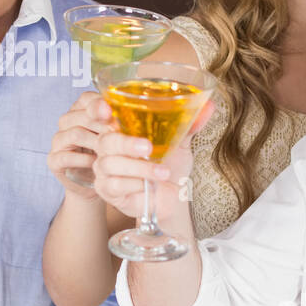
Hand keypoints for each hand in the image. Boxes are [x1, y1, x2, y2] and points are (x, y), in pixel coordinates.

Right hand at [47, 91, 113, 199]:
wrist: (93, 183)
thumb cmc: (106, 155)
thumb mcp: (115, 137)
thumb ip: (120, 125)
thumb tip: (137, 119)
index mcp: (82, 110)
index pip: (88, 100)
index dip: (99, 105)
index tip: (110, 112)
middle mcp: (67, 122)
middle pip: (83, 117)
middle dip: (102, 125)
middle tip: (118, 134)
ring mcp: (59, 140)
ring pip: (75, 134)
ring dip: (95, 142)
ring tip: (111, 151)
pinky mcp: (54, 159)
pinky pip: (65, 156)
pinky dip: (82, 159)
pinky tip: (95, 163)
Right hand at [91, 97, 214, 233]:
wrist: (174, 197)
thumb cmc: (171, 166)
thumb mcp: (181, 143)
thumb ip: (190, 124)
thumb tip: (208, 107)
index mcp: (122, 128)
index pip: (102, 113)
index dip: (98, 109)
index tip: (106, 109)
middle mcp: (109, 146)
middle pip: (105, 140)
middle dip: (126, 143)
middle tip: (148, 148)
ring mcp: (104, 169)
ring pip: (110, 163)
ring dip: (139, 168)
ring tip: (163, 173)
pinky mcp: (106, 189)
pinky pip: (113, 184)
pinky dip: (134, 185)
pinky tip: (148, 187)